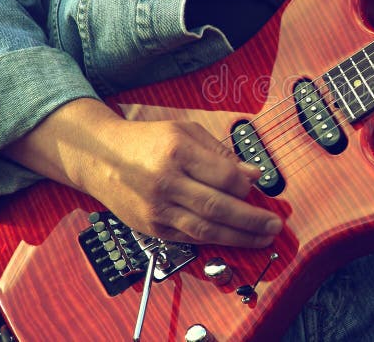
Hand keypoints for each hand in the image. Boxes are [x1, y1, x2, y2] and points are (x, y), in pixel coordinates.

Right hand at [5, 98, 282, 246]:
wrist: (99, 156)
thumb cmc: (148, 141)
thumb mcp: (186, 132)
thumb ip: (221, 153)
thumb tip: (253, 174)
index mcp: (177, 152)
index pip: (224, 176)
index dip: (246, 186)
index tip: (259, 187)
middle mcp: (166, 182)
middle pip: (218, 208)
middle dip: (252, 220)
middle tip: (274, 226)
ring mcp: (156, 209)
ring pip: (205, 230)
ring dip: (239, 238)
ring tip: (262, 238)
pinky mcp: (151, 228)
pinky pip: (189, 238)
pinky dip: (214, 240)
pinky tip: (233, 238)